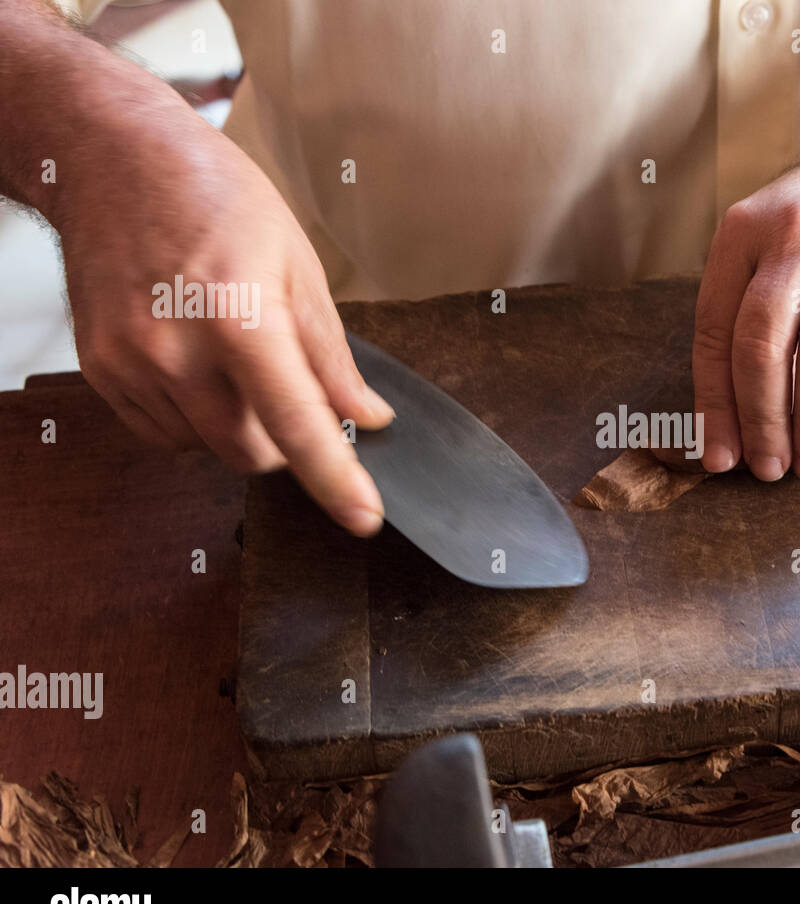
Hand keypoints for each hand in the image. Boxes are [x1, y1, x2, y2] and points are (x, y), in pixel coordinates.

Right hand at [50, 83, 392, 535]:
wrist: (114, 157)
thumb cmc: (214, 198)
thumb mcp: (298, 265)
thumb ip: (330, 354)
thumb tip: (367, 416)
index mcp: (238, 316)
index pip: (297, 423)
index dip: (336, 480)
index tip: (364, 518)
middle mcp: (175, 349)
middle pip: (250, 453)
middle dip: (285, 442)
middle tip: (290, 390)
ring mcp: (129, 363)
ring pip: (205, 449)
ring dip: (237, 428)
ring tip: (234, 357)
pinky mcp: (100, 369)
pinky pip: (161, 434)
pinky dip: (193, 420)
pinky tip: (197, 366)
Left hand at [692, 129, 799, 480]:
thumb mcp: (773, 239)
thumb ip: (746, 308)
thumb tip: (729, 416)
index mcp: (745, 229)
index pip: (716, 330)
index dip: (715, 402)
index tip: (721, 456)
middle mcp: (798, 232)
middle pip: (764, 345)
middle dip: (763, 421)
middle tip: (768, 469)